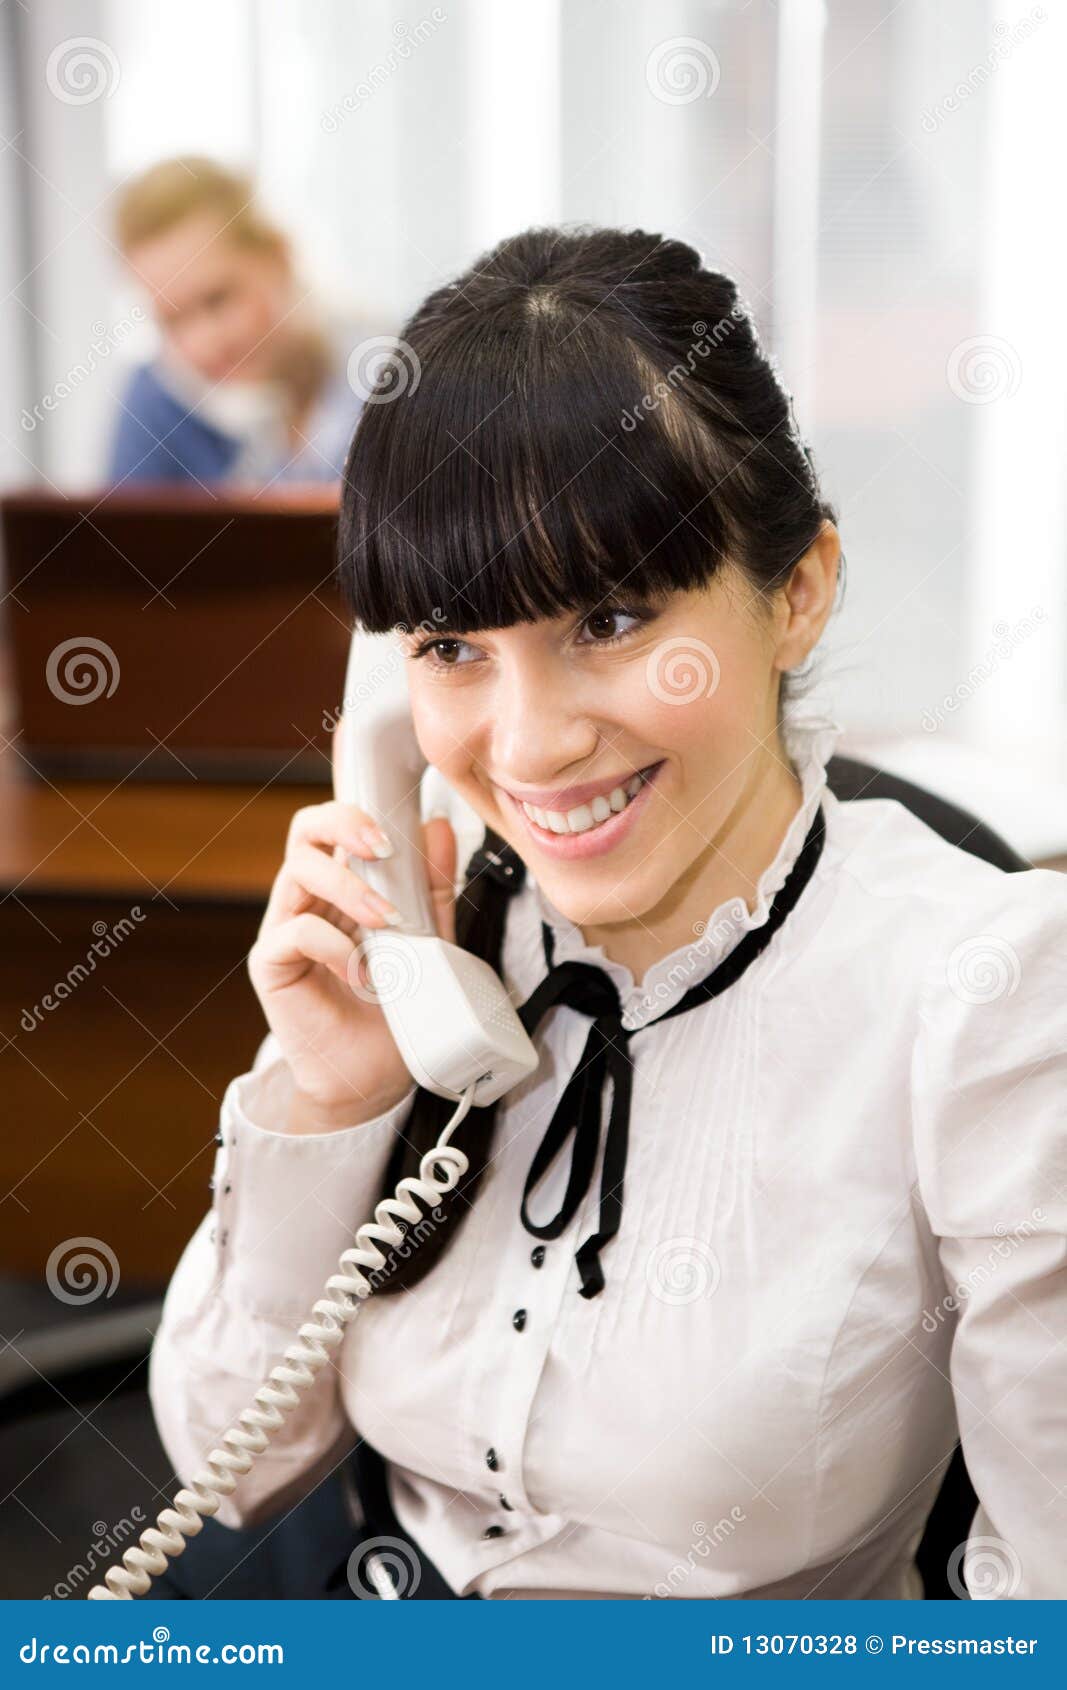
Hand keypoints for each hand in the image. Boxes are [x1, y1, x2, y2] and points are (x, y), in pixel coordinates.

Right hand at [247, 795, 456, 1131]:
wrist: (375, 1079)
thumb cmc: (396, 1012)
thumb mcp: (428, 942)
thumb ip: (432, 890)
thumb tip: (439, 827)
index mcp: (344, 887)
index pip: (336, 825)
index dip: (359, 807)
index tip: (402, 817)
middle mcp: (310, 900)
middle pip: (306, 830)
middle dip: (344, 823)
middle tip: (384, 847)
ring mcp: (286, 929)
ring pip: (299, 870)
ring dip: (351, 888)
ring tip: (387, 922)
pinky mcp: (272, 964)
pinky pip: (294, 931)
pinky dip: (335, 944)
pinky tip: (362, 971)